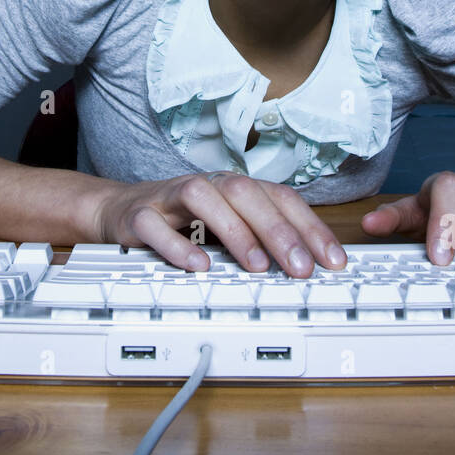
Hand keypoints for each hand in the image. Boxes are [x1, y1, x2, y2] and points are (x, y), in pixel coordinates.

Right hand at [94, 172, 347, 277]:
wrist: (121, 210)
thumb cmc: (183, 221)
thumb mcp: (228, 228)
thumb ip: (261, 241)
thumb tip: (306, 266)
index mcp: (235, 188)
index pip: (280, 197)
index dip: (310, 227)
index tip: (333, 260)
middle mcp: (208, 186)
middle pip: (246, 193)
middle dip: (279, 230)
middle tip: (301, 268)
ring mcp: (171, 197)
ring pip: (203, 198)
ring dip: (234, 231)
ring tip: (256, 266)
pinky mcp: (139, 215)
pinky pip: (156, 225)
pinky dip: (177, 245)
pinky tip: (198, 267)